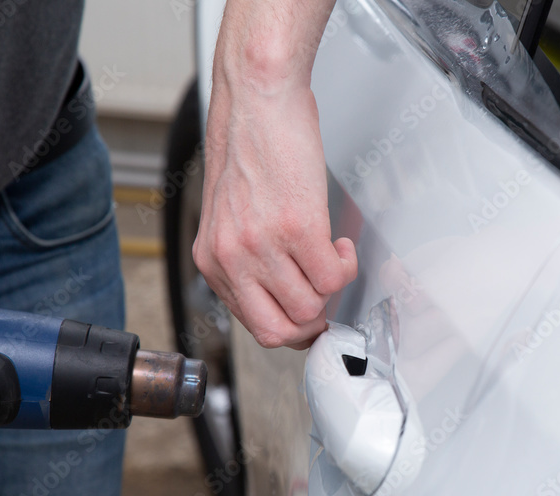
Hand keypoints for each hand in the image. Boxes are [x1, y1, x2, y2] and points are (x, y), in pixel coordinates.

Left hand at [193, 0, 355, 349]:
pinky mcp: (297, 228)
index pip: (253, 324)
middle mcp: (232, 258)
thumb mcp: (231, 215)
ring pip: (311, 307)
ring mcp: (263, 246)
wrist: (257, 100)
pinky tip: (340, 243)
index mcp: (213, 259)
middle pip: (279, 331)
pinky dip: (346, 265)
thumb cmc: (248, 146)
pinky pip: (333, 277)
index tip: (306, 316)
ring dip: (331, 288)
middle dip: (310, 323)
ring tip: (330, 257)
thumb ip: (245, 257)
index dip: (289, 325)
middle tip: (324, 299)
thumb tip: (278, 290)